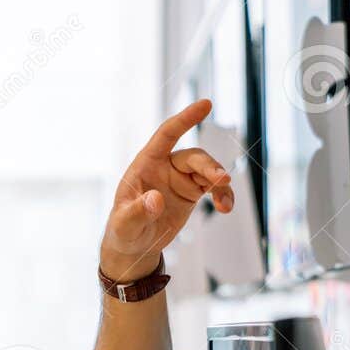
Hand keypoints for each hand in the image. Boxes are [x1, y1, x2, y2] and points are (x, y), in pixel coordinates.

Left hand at [100, 98, 234, 281]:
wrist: (134, 245)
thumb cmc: (123, 230)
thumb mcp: (124, 224)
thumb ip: (137, 212)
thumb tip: (155, 199)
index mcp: (146, 163)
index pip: (167, 134)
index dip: (185, 119)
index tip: (206, 104)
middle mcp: (165, 166)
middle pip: (193, 157)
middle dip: (209, 167)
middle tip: (222, 181)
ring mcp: (180, 178)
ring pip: (207, 171)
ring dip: (220, 184)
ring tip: (225, 204)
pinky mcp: (192, 192)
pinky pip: (213, 188)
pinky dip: (223, 195)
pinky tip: (226, 207)